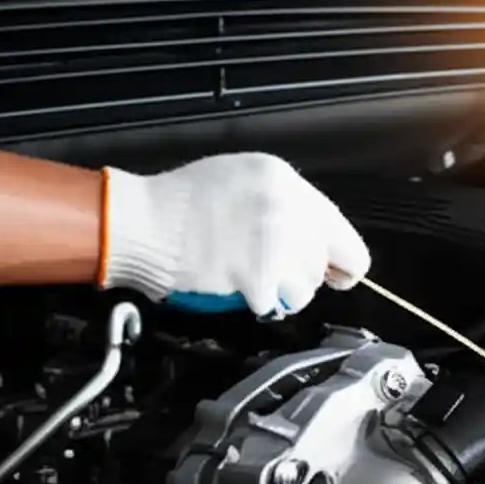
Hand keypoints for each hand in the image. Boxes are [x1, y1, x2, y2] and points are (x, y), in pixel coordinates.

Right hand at [100, 152, 369, 315]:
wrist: (143, 223)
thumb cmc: (180, 203)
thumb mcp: (240, 180)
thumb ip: (280, 202)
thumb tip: (310, 233)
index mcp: (284, 180)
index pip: (338, 229)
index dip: (341, 258)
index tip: (338, 274)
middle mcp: (287, 207)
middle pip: (322, 261)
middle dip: (303, 276)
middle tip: (275, 277)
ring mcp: (275, 242)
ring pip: (304, 287)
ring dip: (282, 293)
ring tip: (252, 280)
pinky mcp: (259, 275)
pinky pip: (273, 303)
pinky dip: (256, 303)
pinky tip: (235, 286)